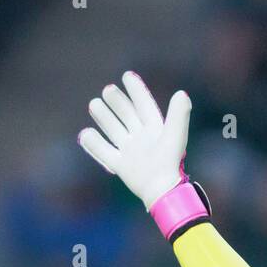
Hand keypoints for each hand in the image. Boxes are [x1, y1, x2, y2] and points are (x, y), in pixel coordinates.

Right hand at [78, 71, 191, 209]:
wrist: (161, 190)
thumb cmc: (170, 163)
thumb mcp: (176, 135)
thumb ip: (179, 114)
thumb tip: (181, 93)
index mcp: (155, 130)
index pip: (143, 105)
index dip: (136, 90)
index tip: (126, 75)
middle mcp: (142, 139)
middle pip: (126, 116)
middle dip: (117, 102)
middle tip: (108, 90)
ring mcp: (130, 152)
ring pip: (114, 130)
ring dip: (104, 117)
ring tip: (94, 104)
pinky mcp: (121, 166)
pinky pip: (104, 152)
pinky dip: (94, 144)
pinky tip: (85, 133)